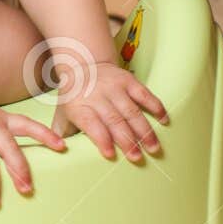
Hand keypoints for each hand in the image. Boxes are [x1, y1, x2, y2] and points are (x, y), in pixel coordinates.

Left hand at [48, 58, 167, 162]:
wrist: (82, 65)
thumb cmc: (73, 99)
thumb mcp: (62, 115)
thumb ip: (61, 135)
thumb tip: (58, 156)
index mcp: (80, 107)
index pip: (91, 124)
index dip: (101, 139)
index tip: (110, 155)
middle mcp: (97, 96)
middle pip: (114, 121)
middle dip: (127, 141)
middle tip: (137, 158)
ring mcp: (114, 88)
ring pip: (131, 111)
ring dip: (144, 130)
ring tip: (153, 147)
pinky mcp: (128, 80)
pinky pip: (144, 94)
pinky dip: (155, 107)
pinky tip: (164, 121)